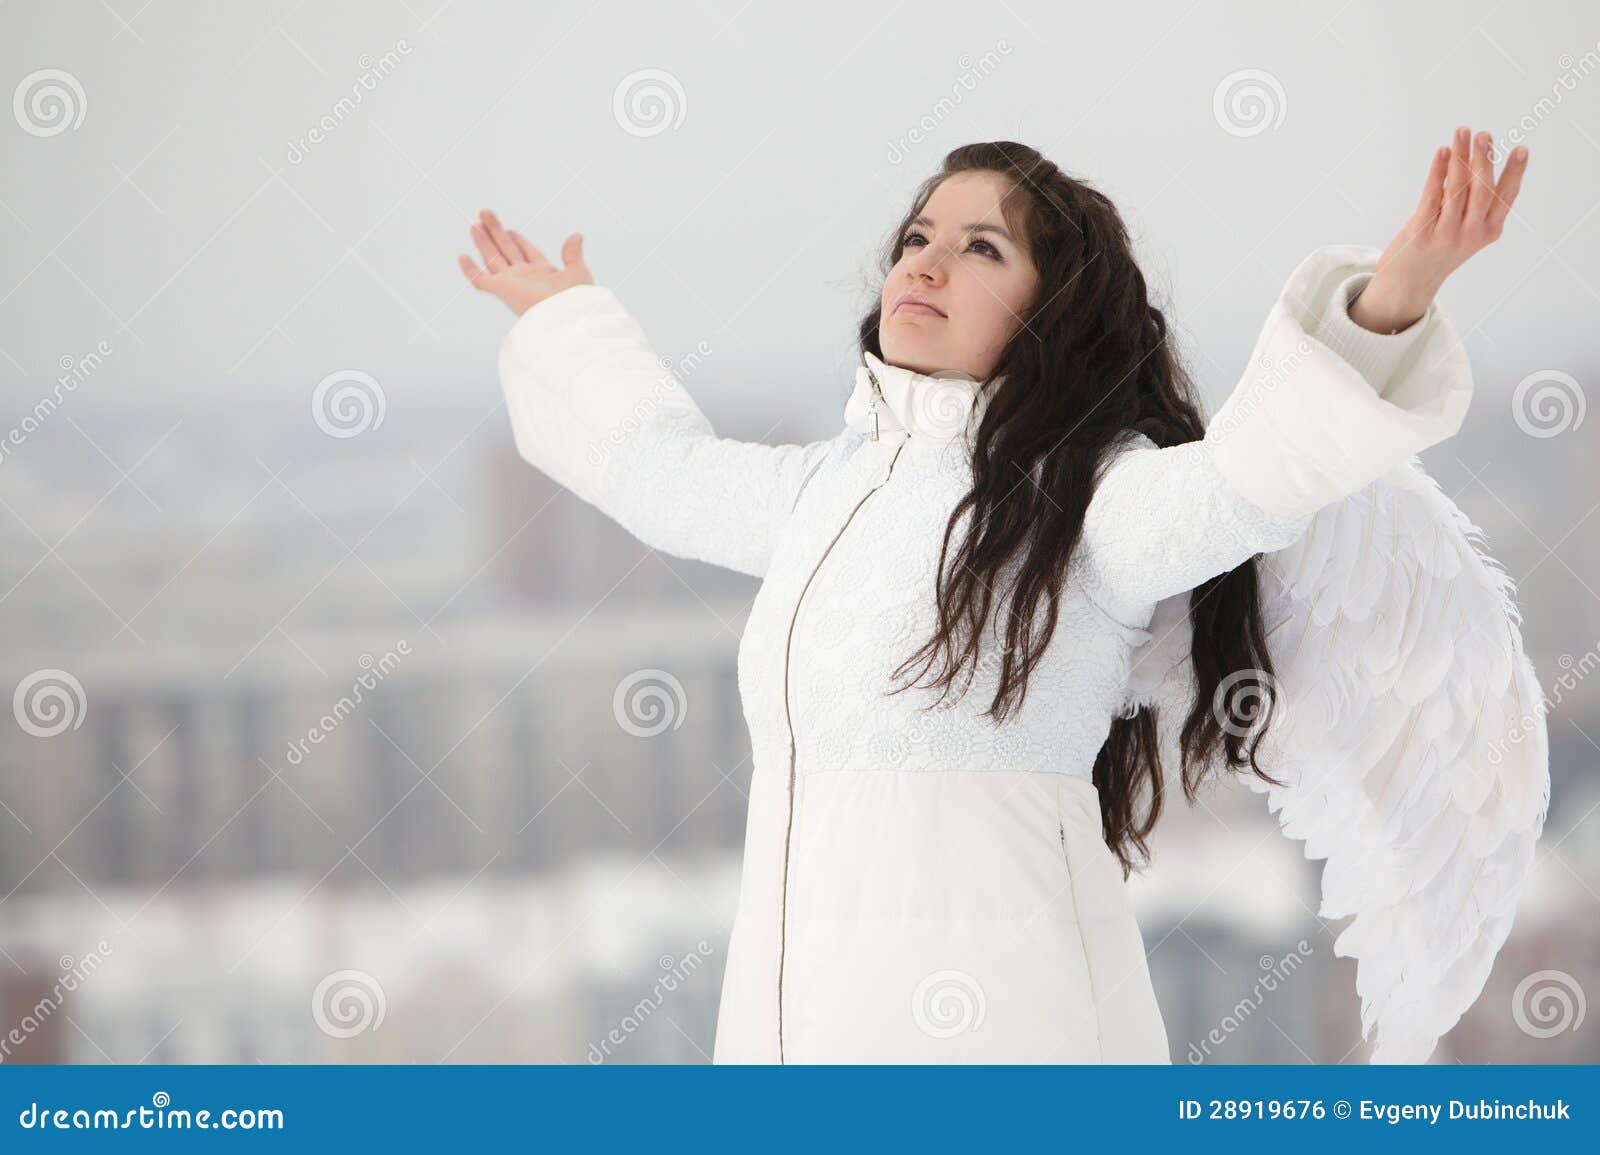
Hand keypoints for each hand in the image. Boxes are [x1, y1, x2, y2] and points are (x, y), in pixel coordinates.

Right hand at [457, 209, 591, 315]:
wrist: (564, 315)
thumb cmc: (575, 300)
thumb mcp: (578, 271)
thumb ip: (573, 253)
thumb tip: (577, 236)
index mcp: (543, 273)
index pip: (526, 252)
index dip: (517, 239)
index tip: (510, 229)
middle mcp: (525, 277)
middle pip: (506, 250)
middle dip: (495, 232)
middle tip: (484, 214)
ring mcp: (511, 283)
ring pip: (492, 258)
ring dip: (483, 241)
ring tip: (475, 224)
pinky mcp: (501, 290)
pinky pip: (480, 279)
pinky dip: (469, 269)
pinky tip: (462, 256)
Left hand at [1352, 125, 1528, 333]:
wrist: (1408, 284)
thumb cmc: (1438, 250)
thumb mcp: (1463, 230)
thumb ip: (1468, 202)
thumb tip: (1466, 162)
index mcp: (1488, 231)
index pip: (1506, 197)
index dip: (1514, 172)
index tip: (1521, 148)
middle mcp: (1472, 233)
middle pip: (1482, 189)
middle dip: (1484, 159)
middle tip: (1484, 134)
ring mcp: (1447, 234)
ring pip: (1457, 188)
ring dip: (1460, 157)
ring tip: (1462, 132)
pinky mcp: (1423, 233)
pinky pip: (1432, 195)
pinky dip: (1438, 171)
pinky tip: (1442, 151)